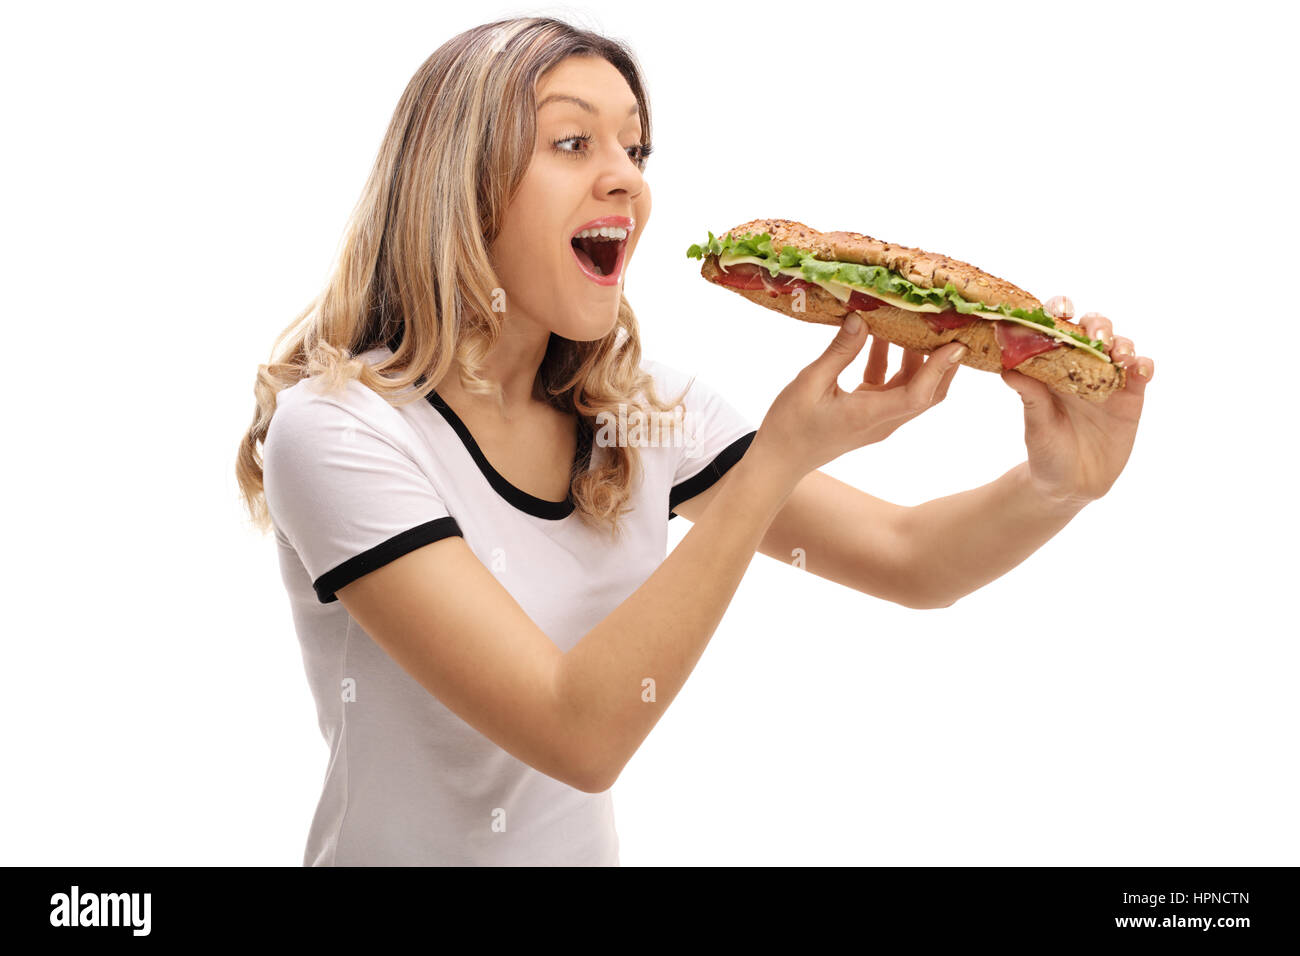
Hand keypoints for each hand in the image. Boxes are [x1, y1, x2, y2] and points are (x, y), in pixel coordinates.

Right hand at [751, 315, 964, 484]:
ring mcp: (878, 419)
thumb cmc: (790, 425)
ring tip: (913, 322)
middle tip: (946, 325)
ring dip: (915, 358)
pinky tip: (878, 337)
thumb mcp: (810, 382)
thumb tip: (861, 319)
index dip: (939, 369)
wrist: (780, 459)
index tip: (955, 343)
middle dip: (942, 361)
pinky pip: (890, 386)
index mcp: (870, 415)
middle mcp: (883, 421)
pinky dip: (890, 363)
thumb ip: (839, 352)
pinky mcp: (868, 414)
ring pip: (912, 388)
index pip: (918, 394)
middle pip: (928, 393)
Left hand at [1001, 295, 1154, 507]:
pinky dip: (1143, 365)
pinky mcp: (1131, 397)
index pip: (1057, 327)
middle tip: (1096, 337)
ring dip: (1122, 343)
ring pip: (1121, 346)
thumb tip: (1008, 369)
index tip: (1061, 311)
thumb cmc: (1046, 451)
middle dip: (1097, 325)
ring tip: (1117, 355)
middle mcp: (1082, 366)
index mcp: (1053, 365)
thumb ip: (1029, 396)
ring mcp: (1108, 379)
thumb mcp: (1036, 424)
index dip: (1060, 311)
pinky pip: (1141, 372)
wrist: (1070, 485)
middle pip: (1094, 329)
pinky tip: (1138, 369)